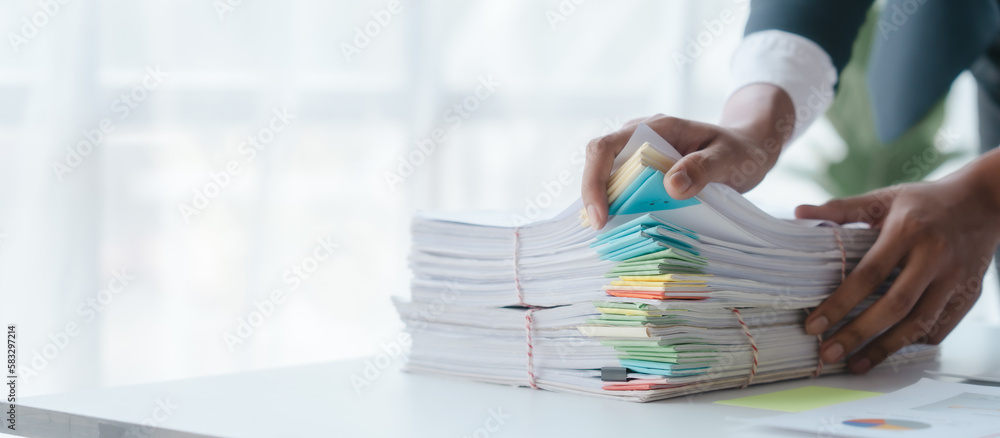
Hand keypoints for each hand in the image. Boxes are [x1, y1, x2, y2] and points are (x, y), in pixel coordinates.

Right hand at [582, 84, 794, 228]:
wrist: (747, 149)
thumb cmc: (738, 150)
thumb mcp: (729, 158)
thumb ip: (702, 168)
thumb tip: (672, 186)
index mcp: (656, 127)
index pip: (606, 147)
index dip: (594, 181)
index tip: (601, 216)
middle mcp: (640, 137)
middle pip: (598, 164)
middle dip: (594, 198)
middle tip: (604, 230)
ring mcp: (639, 154)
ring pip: (607, 178)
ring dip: (606, 204)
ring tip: (613, 232)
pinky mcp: (644, 170)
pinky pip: (622, 188)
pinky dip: (620, 208)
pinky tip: (626, 226)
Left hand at [797, 169, 999, 373]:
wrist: (985, 200)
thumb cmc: (925, 201)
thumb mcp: (884, 199)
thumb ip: (841, 209)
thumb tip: (798, 214)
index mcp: (908, 230)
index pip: (869, 274)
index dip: (840, 304)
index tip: (814, 326)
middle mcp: (934, 256)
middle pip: (894, 306)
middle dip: (858, 334)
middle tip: (828, 354)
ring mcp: (956, 277)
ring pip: (919, 323)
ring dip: (885, 348)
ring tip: (855, 364)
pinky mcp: (970, 292)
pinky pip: (941, 326)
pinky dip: (915, 341)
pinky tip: (890, 349)